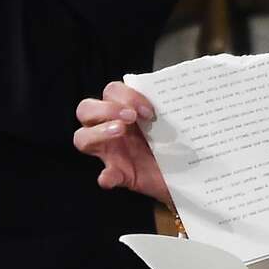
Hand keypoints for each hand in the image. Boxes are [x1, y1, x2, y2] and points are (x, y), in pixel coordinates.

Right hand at [74, 82, 168, 204]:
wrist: (187, 171)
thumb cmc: (175, 139)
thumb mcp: (170, 118)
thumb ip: (166, 106)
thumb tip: (174, 95)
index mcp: (123, 109)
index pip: (111, 91)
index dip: (126, 95)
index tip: (149, 110)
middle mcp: (110, 127)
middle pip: (85, 109)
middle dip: (106, 108)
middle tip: (131, 117)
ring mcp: (111, 152)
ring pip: (82, 138)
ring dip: (98, 132)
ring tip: (120, 131)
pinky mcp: (118, 175)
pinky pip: (104, 176)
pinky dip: (106, 176)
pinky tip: (111, 176)